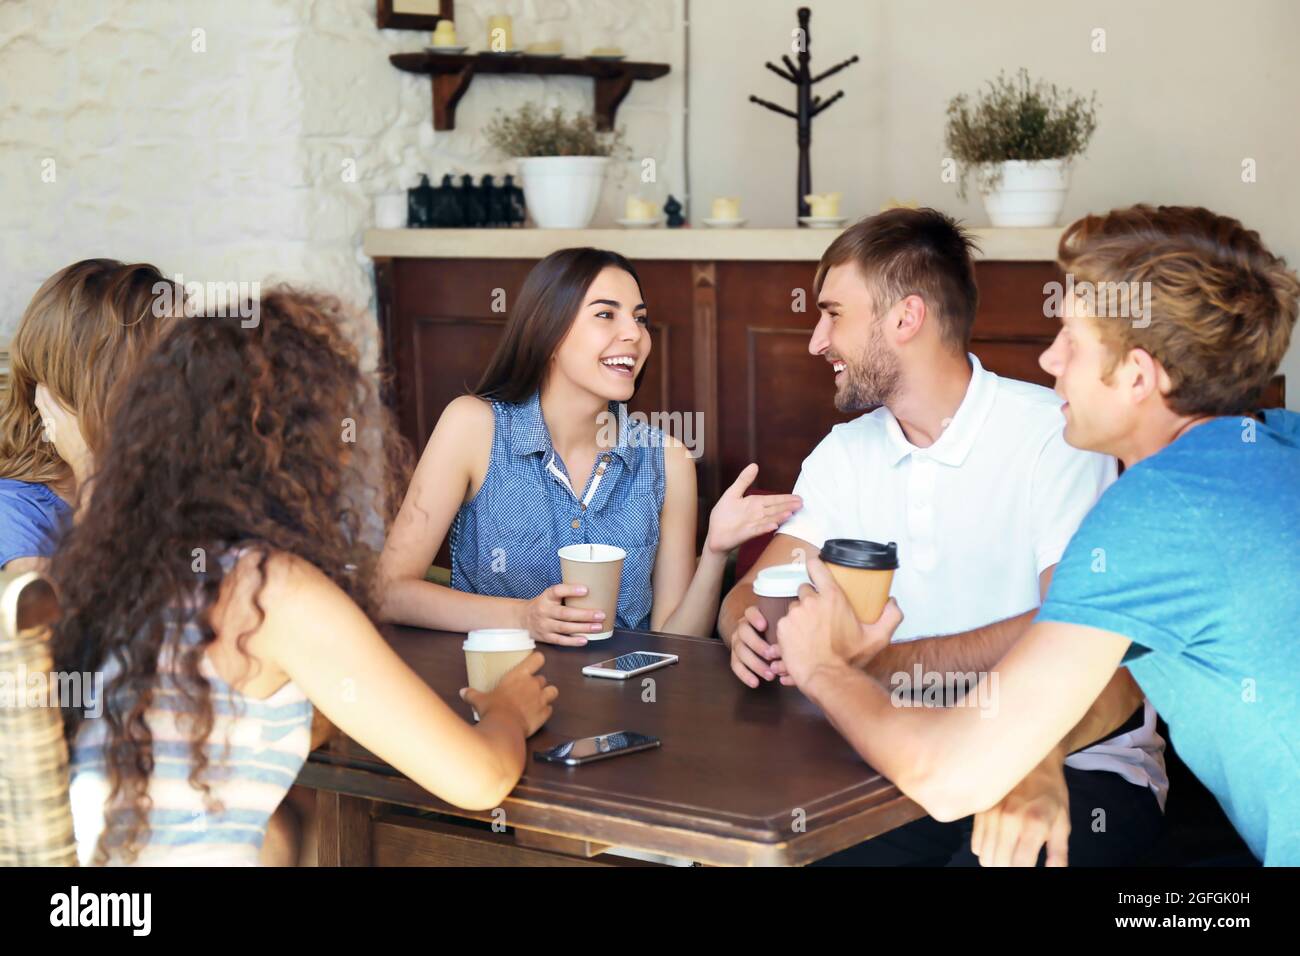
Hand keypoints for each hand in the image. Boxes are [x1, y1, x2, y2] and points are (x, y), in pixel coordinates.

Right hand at [461, 651, 557, 736]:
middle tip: (528, 690)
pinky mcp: (545, 714)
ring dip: (548, 694)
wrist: (504, 728)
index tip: (534, 664)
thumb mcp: (480, 700)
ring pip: (553, 691)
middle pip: (543, 678)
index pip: (537, 659)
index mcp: (519, 675)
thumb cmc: (492, 709)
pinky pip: (550, 709)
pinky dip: (545, 711)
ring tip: (539, 700)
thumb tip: (463, 692)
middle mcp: (533, 684)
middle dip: (537, 684)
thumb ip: (473, 694)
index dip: (537, 660)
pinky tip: (537, 715)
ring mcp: (541, 699)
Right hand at [520, 583, 606, 645]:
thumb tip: (592, 592)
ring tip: (597, 627)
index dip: (571, 590)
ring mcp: (544, 625)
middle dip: (585, 615)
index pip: (557, 591)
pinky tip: (585, 640)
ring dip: (583, 628)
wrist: (522, 618)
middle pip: (565, 613)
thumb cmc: (543, 605)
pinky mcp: (545, 637)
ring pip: (565, 628)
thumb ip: (565, 594)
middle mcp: (544, 611)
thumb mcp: (549, 595)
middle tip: (601, 615)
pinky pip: (560, 640)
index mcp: (546, 597)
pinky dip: (573, 641)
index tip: (586, 590)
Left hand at [704, 463, 801, 555]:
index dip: (786, 498)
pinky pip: (757, 530)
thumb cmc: (724, 515)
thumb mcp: (733, 493)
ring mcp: (753, 524)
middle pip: (775, 509)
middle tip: (801, 504)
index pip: (773, 500)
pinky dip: (765, 528)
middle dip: (788, 506)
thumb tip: (754, 465)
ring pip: (769, 519)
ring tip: (790, 513)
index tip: (799, 497)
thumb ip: (744, 480)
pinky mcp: (746, 534)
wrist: (714, 534)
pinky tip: (773, 525)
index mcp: (755, 504)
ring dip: (779, 516)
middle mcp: (757, 514)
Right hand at [728, 605, 781, 687]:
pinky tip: (755, 683)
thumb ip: (788, 625)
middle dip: (757, 645)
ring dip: (755, 664)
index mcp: (753, 617)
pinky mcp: (735, 656)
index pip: (750, 612)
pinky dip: (745, 675)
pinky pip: (736, 665)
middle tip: (771, 656)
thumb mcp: (782, 626)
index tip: (764, 626)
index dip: (755, 618)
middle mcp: (742, 627)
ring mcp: (737, 642)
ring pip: (740, 651)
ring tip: (770, 675)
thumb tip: (804, 624)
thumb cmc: (779, 633)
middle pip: (744, 632)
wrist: (763, 641)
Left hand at [775, 556, 902, 686]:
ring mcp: (794, 613)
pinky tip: (800, 641)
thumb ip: (890, 617)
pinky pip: (785, 622)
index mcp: (832, 597)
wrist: (826, 677)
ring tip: (811, 633)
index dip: (815, 566)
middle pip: (806, 590)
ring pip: (795, 607)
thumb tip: (892, 601)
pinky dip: (791, 630)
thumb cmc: (848, 658)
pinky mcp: (782, 627)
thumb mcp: (877, 638)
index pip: (816, 566)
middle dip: (811, 600)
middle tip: (821, 617)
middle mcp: (810, 601)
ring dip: (801, 616)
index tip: (816, 570)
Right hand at [971, 748, 1070, 866]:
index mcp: (1033, 824)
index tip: (1028, 865)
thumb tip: (1054, 873)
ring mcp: (990, 814)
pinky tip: (998, 841)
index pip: (1019, 864)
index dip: (1023, 871)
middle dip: (1007, 867)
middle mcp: (1008, 819)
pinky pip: (975, 843)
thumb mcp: (1063, 822)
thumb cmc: (1051, 792)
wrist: (1032, 759)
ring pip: (983, 855)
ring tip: (1008, 852)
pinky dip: (985, 848)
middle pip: (997, 863)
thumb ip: (1058, 853)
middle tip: (1018, 860)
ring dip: (995, 860)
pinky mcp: (979, 810)